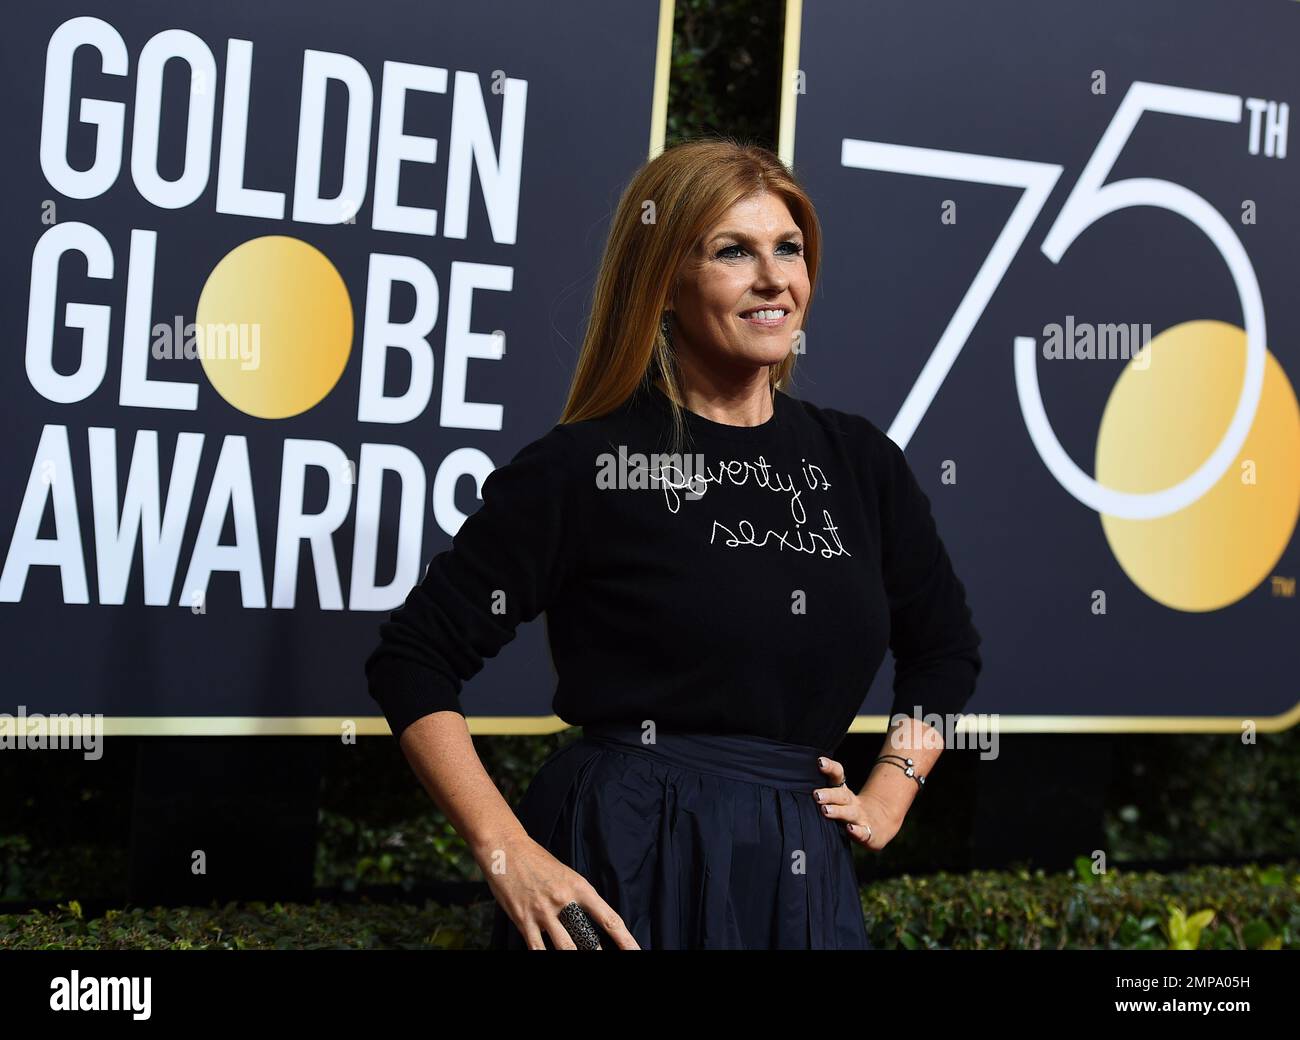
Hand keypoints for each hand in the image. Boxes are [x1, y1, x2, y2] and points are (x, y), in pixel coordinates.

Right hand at [480, 832, 640, 949]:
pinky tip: (549, 957)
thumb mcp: (565, 874)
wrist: (506, 849)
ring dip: (573, 956)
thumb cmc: (537, 860)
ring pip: (565, 948)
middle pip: (587, 939)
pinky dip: (544, 955)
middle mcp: (564, 900)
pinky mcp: (523, 919)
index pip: (609, 918)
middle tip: (603, 956)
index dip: (625, 939)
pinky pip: (537, 949)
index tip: (636, 951)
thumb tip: (589, 919)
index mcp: (579, 886)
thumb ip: (577, 896)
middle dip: (597, 953)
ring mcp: (543, 911)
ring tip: (580, 958)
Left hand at [814, 755, 899, 850]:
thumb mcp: (838, 800)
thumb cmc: (849, 811)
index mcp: (843, 792)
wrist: (879, 823)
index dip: (830, 768)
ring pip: (850, 813)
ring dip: (838, 812)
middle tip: (816, 794)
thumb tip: (795, 782)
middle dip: (829, 794)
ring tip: (825, 810)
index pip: (838, 776)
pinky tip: (850, 829)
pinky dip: (857, 831)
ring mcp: (861, 817)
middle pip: (841, 795)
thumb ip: (823, 793)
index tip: (820, 762)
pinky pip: (863, 832)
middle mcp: (851, 803)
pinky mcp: (868, 833)